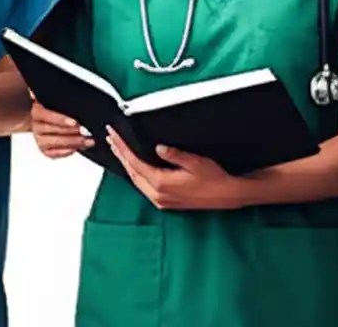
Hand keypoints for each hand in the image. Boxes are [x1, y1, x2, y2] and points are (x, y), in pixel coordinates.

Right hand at [31, 99, 93, 157]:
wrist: (43, 121)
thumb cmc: (53, 110)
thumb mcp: (54, 102)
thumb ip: (58, 99)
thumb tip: (53, 95)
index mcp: (37, 112)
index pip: (47, 115)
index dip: (61, 119)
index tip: (75, 122)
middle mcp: (36, 126)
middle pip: (52, 130)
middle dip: (70, 132)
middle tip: (85, 132)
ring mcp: (39, 139)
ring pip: (53, 142)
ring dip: (72, 142)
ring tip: (86, 141)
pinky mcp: (44, 150)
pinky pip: (53, 154)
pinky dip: (65, 152)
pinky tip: (76, 148)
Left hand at [106, 127, 244, 210]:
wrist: (226, 195)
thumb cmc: (213, 178)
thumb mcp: (195, 161)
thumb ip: (174, 155)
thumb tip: (158, 148)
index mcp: (162, 184)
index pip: (135, 163)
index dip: (122, 148)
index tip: (114, 136)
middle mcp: (157, 195)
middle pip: (132, 172)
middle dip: (120, 154)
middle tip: (111, 139)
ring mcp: (161, 200)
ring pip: (136, 180)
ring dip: (127, 164)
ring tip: (119, 149)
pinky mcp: (165, 202)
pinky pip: (144, 186)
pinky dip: (136, 173)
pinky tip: (134, 166)